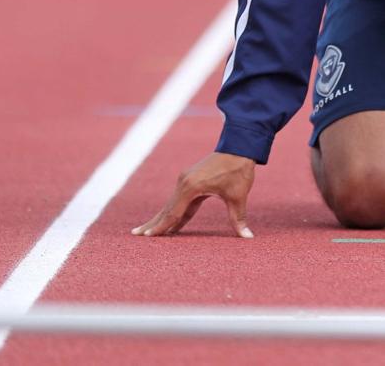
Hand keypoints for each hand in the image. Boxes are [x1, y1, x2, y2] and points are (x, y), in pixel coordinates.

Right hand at [132, 152, 256, 238]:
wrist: (240, 147)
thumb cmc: (238, 171)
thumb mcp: (238, 196)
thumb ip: (238, 218)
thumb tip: (248, 237)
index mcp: (191, 187)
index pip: (173, 212)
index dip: (162, 227)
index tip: (148, 237)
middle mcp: (184, 183)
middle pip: (167, 208)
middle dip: (153, 223)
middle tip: (136, 235)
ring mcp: (186, 180)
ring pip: (171, 204)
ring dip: (162, 218)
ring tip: (147, 231)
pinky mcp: (190, 180)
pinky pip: (179, 200)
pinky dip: (174, 211)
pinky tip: (170, 223)